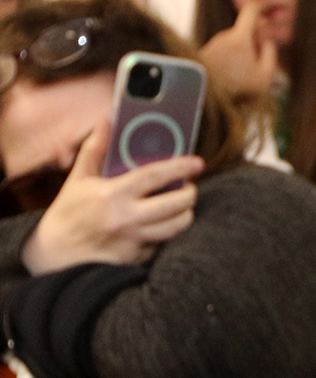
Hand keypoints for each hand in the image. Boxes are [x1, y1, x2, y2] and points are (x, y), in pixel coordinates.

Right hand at [20, 122, 202, 273]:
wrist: (55, 252)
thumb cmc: (69, 211)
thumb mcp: (78, 178)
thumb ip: (94, 149)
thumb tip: (105, 120)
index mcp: (112, 195)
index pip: (155, 177)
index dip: (180, 168)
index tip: (197, 163)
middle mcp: (126, 218)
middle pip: (177, 204)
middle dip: (190, 193)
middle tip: (188, 186)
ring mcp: (133, 240)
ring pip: (177, 225)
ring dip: (185, 213)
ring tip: (179, 205)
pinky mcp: (137, 257)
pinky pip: (164, 242)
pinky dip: (167, 232)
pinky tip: (160, 223)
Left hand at [198, 0, 277, 99]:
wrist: (204, 96)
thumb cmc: (237, 86)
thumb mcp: (265, 75)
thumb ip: (271, 54)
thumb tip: (268, 41)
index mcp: (240, 37)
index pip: (250, 11)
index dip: (260, 7)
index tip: (266, 10)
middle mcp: (224, 36)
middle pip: (244, 29)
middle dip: (253, 38)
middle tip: (259, 55)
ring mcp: (213, 44)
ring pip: (233, 40)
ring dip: (241, 49)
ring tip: (244, 70)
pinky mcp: (205, 52)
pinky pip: (223, 49)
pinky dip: (230, 57)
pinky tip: (231, 74)